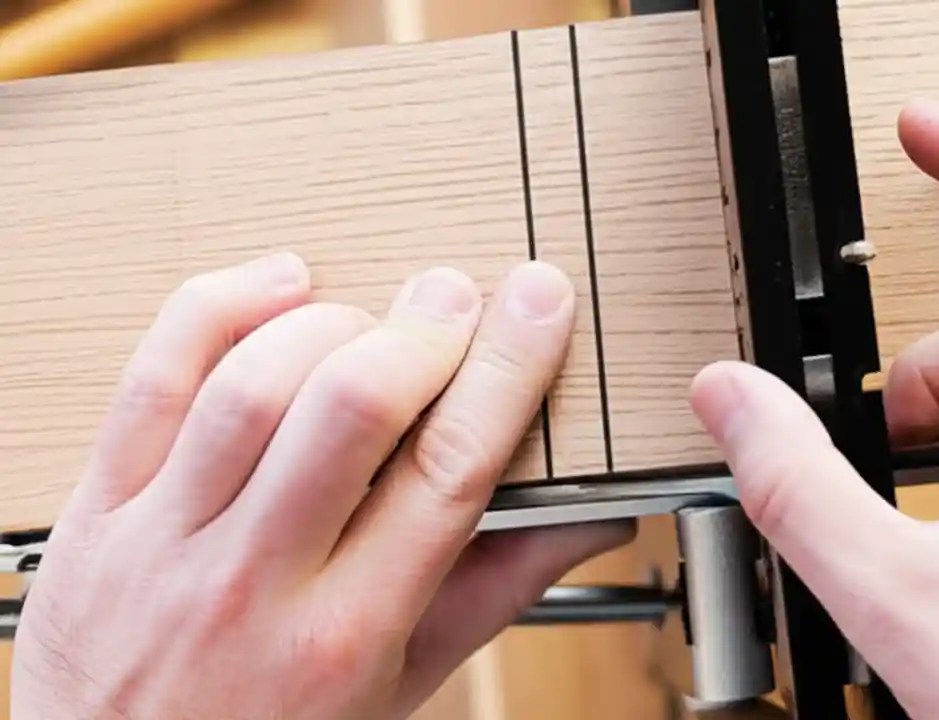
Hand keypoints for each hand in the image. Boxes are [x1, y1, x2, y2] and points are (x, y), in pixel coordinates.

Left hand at [12, 258, 630, 719]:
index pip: (448, 472)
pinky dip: (223, 306)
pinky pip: (153, 378)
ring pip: (253, 383)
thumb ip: (498, 588)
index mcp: (348, 632)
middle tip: (458, 297)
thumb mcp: (404, 684)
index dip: (507, 372)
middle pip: (350, 409)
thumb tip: (591, 515)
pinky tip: (279, 287)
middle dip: (424, 329)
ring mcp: (166, 539)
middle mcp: (255, 582)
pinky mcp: (102, 506)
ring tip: (373, 322)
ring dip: (333, 321)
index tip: (540, 304)